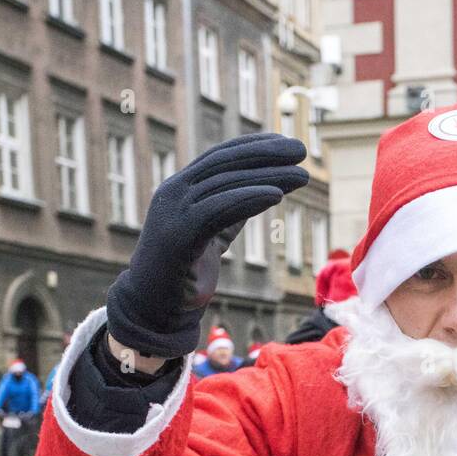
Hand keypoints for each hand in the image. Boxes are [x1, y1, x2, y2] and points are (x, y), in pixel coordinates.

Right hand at [106, 133, 308, 358]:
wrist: (154, 311)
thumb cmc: (184, 277)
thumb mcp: (211, 237)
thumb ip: (228, 215)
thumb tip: (259, 194)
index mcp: (179, 189)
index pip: (220, 157)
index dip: (255, 147)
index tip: (287, 144)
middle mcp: (174, 192)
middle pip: (226, 162)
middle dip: (267, 153)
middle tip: (302, 150)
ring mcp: (174, 211)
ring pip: (227, 183)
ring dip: (268, 176)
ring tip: (301, 175)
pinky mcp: (179, 233)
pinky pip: (220, 208)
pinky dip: (249, 199)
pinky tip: (277, 195)